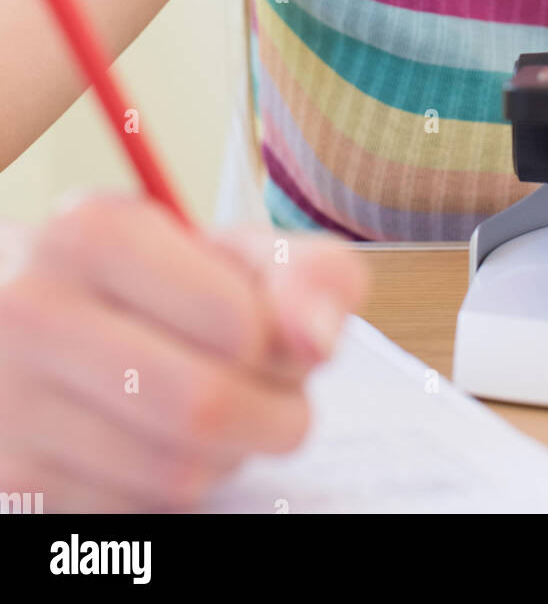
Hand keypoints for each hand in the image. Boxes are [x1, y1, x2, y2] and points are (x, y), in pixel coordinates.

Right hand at [0, 192, 368, 511]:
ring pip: (174, 472)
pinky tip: (156, 444)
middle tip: (274, 397)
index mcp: (95, 232)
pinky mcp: (10, 476)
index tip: (274, 338)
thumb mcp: (232, 253)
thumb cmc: (159, 284)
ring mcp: (9, 398)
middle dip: (271, 414)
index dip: (284, 344)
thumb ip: (305, 274)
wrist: (41, 323)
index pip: (237, 322)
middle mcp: (34, 308)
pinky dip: (169, 492)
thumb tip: (318, 338)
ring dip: (225, 457)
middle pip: (207, 405)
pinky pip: (134, 513)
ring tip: (212, 413)